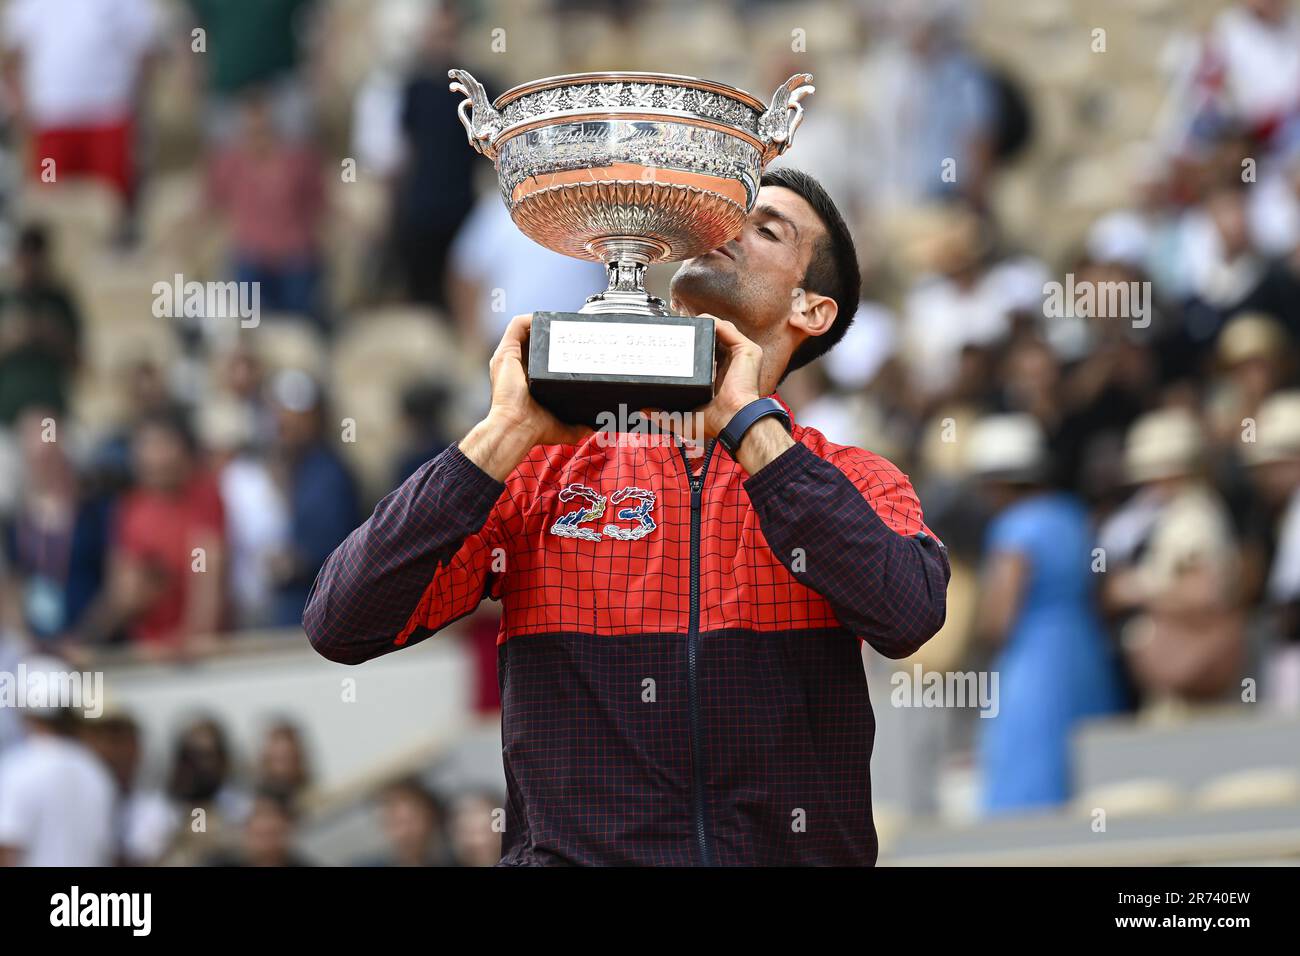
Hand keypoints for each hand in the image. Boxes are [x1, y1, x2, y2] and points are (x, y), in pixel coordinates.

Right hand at [461, 313, 592, 480]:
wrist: (517, 428)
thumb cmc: (533, 429)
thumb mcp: (561, 427)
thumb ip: (577, 427)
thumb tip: (592, 428)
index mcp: (526, 381)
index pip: (539, 357)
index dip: (554, 348)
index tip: (571, 344)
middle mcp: (516, 367)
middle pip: (532, 341)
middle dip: (550, 334)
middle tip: (570, 332)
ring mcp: (509, 359)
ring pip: (524, 331)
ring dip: (541, 323)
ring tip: (560, 322)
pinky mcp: (506, 352)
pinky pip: (516, 325)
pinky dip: (530, 318)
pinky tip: (546, 318)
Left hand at [643, 315, 762, 442]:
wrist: (732, 420)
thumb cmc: (715, 424)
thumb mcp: (683, 419)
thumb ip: (662, 415)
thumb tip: (642, 411)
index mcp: (719, 377)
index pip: (705, 354)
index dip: (689, 347)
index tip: (673, 343)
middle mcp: (731, 365)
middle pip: (712, 339)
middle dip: (694, 333)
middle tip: (676, 331)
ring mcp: (740, 356)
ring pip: (720, 330)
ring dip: (702, 325)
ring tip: (685, 325)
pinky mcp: (747, 350)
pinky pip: (728, 328)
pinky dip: (713, 322)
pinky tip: (698, 323)